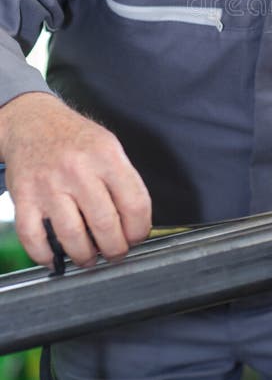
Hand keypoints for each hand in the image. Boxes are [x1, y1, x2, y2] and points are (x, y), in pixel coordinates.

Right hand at [0, 92, 151, 268]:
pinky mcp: (24, 198)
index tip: (137, 237)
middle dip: (115, 249)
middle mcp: (78, 170)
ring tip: (90, 257)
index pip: (135, 204)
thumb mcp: (109, 146)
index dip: (140, 230)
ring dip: (85, 257)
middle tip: (115, 253)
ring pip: (73, 237)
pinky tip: (55, 256)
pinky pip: (35, 239)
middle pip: (106, 225)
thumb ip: (124, 180)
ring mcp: (49, 185)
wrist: (32, 122)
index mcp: (106, 156)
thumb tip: (136, 223)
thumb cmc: (75, 139)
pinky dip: (46, 256)